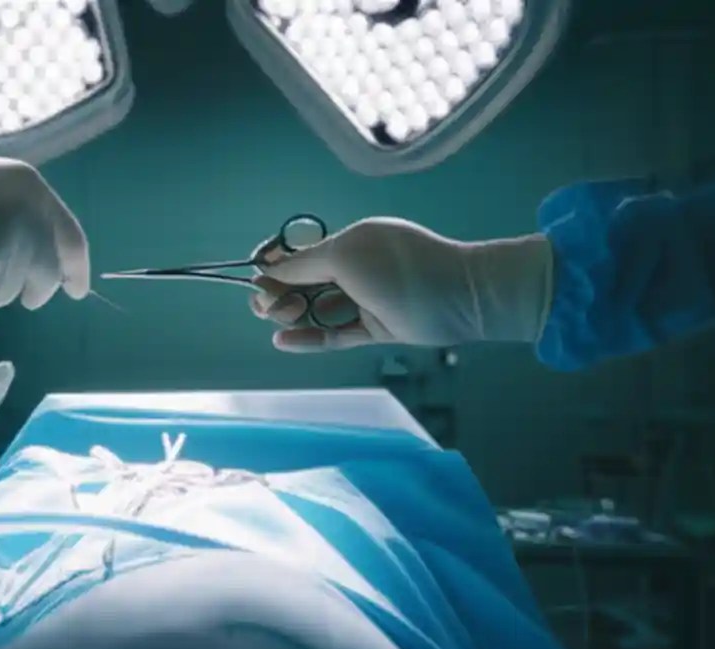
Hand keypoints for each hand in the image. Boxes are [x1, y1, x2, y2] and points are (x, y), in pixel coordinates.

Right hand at [0, 151, 88, 313]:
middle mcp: (26, 221)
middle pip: (47, 275)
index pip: (71, 239)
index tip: (77, 289)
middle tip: (10, 288)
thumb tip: (49, 257)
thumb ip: (23, 213)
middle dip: (35, 290)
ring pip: (13, 291)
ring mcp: (4, 254)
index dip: (77, 268)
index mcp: (30, 189)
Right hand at [250, 218, 553, 351]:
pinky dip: (309, 338)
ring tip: (279, 321)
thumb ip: (302, 265)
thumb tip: (266, 270)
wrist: (460, 297)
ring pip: (317, 310)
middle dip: (279, 292)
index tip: (254, 276)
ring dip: (292, 315)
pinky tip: (283, 341)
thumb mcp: (345, 256)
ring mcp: (366, 300)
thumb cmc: (400, 267)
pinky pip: (335, 334)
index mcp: (349, 242)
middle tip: (267, 306)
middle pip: (304, 283)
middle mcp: (355, 268)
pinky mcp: (375, 328)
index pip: (301, 253)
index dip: (274, 264)